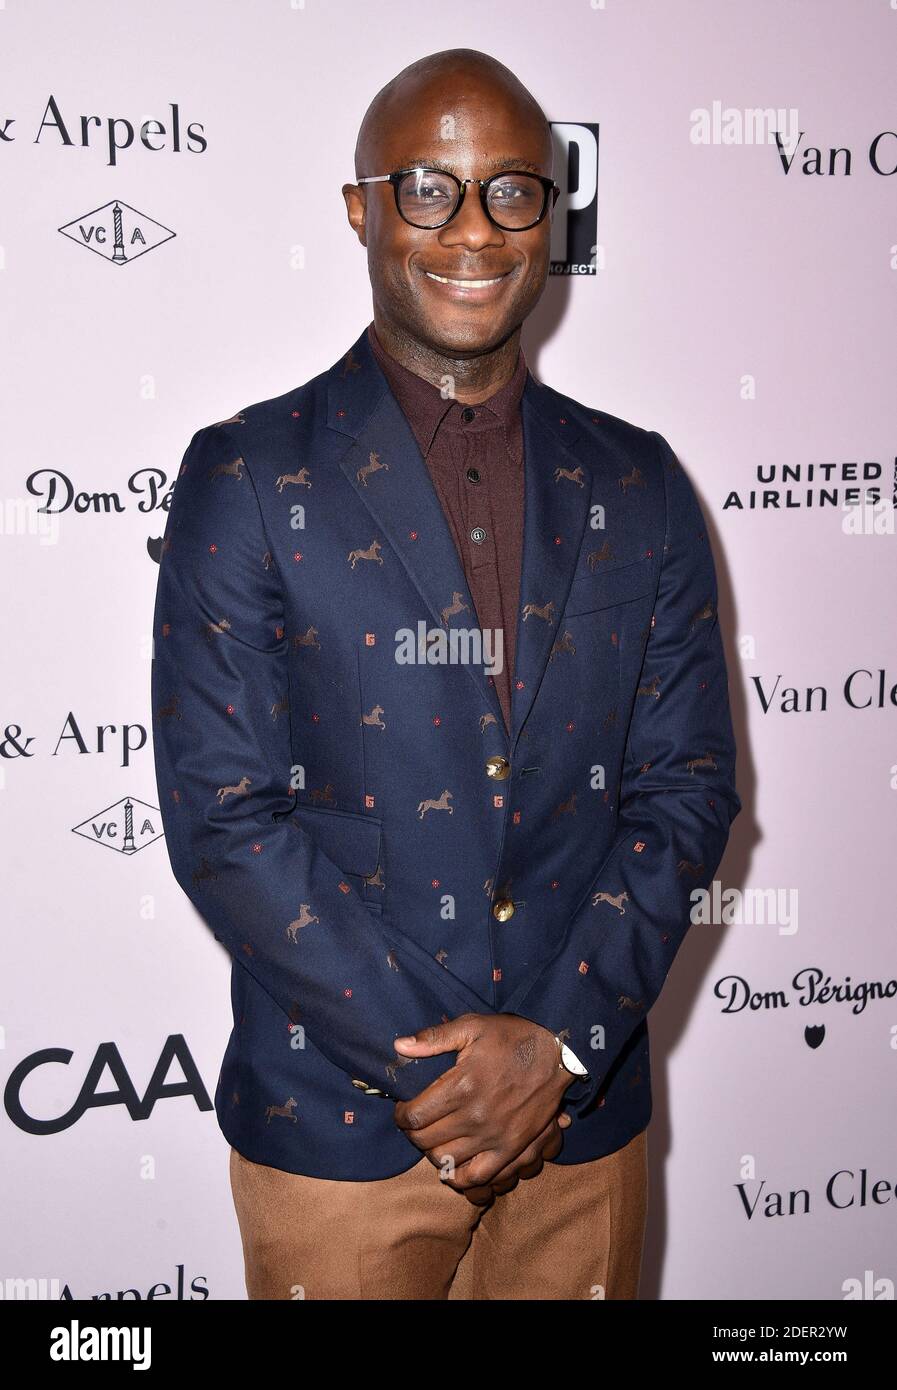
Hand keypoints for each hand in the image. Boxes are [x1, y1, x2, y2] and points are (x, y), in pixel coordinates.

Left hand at [391, 1013, 574, 1193]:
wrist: (557, 1052)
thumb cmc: (512, 1036)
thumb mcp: (472, 1026)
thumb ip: (434, 1038)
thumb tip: (399, 1047)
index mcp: (461, 1086)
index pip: (414, 1116)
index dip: (400, 1116)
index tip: (402, 1109)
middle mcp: (475, 1116)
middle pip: (425, 1141)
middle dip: (412, 1133)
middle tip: (415, 1123)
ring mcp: (493, 1136)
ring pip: (446, 1160)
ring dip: (431, 1152)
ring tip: (433, 1139)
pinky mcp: (511, 1148)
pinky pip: (478, 1175)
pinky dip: (459, 1176)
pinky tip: (452, 1165)